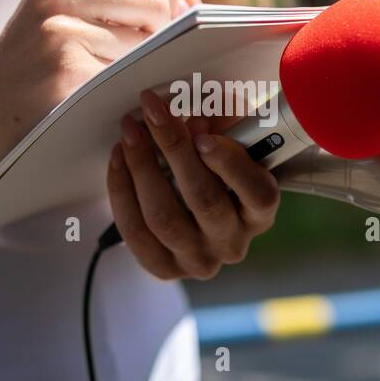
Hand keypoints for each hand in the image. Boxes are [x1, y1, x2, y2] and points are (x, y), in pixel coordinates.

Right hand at [0, 0, 189, 172]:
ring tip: (104, 80)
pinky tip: (99, 100)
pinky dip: (127, 92)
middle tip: (128, 59)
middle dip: (158, 35)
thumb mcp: (66, 15)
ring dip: (140, 68)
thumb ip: (125, 1)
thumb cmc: (32, 66)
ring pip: (150, 43)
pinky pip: (132, 77)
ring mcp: (61, 30)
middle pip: (158, 2)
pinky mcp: (68, 71)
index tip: (151, 13)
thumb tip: (193, 3)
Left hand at [106, 91, 280, 279]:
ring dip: (142, 167)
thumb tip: (201, 113)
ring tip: (131, 132)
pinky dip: (122, 192)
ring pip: (164, 217)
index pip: (258, 194)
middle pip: (203, 199)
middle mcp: (232, 243)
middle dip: (174, 148)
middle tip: (154, 112)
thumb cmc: (216, 166)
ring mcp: (198, 260)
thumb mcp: (231, 138)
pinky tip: (119, 160)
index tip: (203, 135)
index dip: (230, 164)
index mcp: (260, 212)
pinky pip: (135, 231)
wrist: (192, 206)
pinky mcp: (164, 268)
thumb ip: (224, 121)